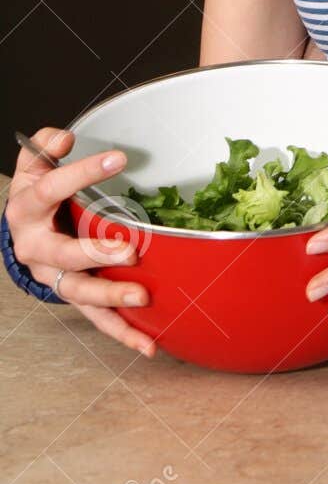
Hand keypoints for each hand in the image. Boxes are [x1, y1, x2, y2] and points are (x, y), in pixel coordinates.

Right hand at [6, 126, 154, 357]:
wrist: (22, 228)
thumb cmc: (36, 190)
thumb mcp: (33, 163)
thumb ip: (45, 145)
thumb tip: (64, 139)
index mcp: (26, 209)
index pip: (51, 189)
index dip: (82, 173)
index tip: (119, 158)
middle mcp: (36, 248)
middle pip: (63, 255)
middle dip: (95, 253)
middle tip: (129, 249)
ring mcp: (54, 276)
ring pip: (79, 292)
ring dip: (111, 296)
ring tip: (142, 297)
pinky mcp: (73, 294)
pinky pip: (97, 318)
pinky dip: (122, 333)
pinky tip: (149, 344)